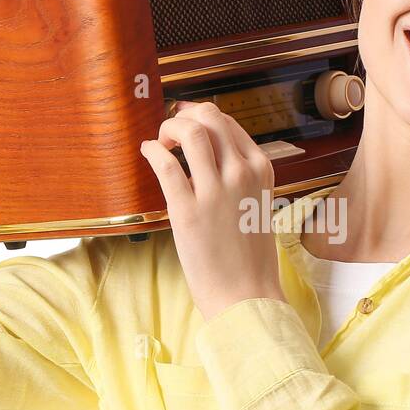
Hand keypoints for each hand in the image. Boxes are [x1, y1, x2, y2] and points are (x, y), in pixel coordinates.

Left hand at [139, 101, 285, 321]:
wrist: (246, 293)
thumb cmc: (249, 255)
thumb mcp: (257, 203)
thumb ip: (240, 177)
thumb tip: (211, 156)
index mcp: (261, 169)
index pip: (229, 123)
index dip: (202, 116)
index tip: (187, 122)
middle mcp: (242, 172)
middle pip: (210, 118)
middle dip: (185, 116)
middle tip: (170, 130)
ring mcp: (216, 190)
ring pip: (191, 132)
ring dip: (169, 128)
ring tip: (160, 142)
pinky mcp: (188, 209)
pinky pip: (165, 164)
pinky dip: (152, 150)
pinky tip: (147, 152)